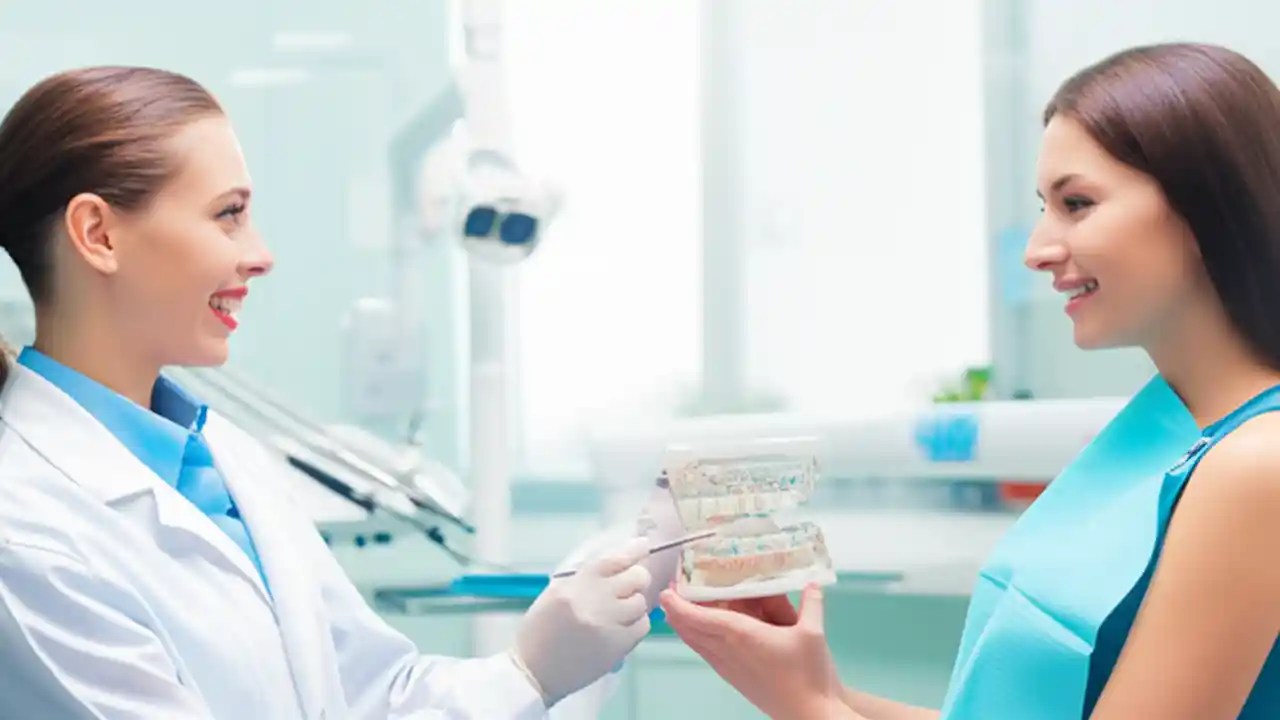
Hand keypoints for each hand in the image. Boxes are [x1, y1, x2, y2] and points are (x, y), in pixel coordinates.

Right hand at [514, 537, 651, 705]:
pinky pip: (642, 626)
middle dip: (637, 579)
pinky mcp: (616, 647)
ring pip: (640, 603)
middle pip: (635, 578)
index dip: (632, 551)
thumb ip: (582, 580)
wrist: (533, 673)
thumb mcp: (554, 596)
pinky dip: (636, 624)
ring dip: (634, 604)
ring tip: (619, 612)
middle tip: (631, 585)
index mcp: (573, 586)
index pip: (611, 561)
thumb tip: (615, 566)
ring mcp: (606, 624)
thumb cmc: (540, 633)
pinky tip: (622, 627)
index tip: (643, 546)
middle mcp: (592, 601)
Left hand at [661, 584, 854, 719]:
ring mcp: (728, 667)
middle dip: (676, 611)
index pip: (699, 617)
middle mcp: (727, 651)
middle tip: (672, 592)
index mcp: (740, 635)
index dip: (678, 604)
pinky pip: (706, 654)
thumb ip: (811, 603)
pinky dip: (698, 639)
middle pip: (689, 630)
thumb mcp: (813, 633)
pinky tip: (702, 633)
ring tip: (679, 609)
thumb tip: (812, 583)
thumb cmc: (808, 675)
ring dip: (684, 626)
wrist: (808, 714)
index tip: (666, 591)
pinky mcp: (733, 678)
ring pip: (695, 643)